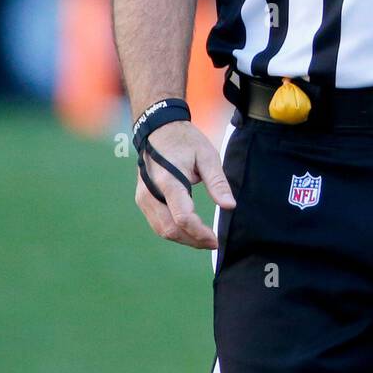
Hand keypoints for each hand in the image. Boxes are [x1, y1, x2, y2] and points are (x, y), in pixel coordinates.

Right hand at [135, 120, 235, 249]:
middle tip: (213, 243)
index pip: (182, 217)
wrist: (158, 129)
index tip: (216, 239)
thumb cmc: (185, 140)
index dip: (200, 233)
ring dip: (183, 239)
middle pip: (170, 229)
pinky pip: (157, 223)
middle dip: (193, 240)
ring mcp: (143, 198)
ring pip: (161, 230)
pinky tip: (190, 231)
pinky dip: (174, 231)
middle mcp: (151, 193)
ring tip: (204, 239)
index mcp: (168, 181)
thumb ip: (217, 182)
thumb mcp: (207, 155)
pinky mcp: (143, 199)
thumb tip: (229, 206)